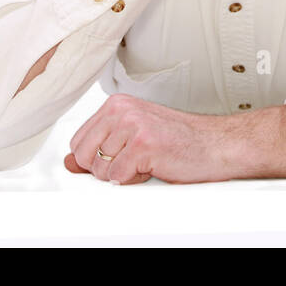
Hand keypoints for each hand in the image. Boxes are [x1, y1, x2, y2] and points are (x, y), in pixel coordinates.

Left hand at [63, 95, 285, 184]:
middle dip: (105, 169)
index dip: (95, 159)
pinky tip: (154, 167)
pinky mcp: (143, 144)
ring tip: (148, 162)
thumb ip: (100, 147)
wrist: (217, 145)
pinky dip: (135, 181)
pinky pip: (117, 177)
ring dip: (123, 175)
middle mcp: (121, 110)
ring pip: (99, 169)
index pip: (78, 141)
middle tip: (136, 162)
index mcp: (117, 104)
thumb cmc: (180, 142)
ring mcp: (132, 125)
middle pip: (82, 155)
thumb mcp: (133, 138)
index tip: (120, 158)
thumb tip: (68, 163)